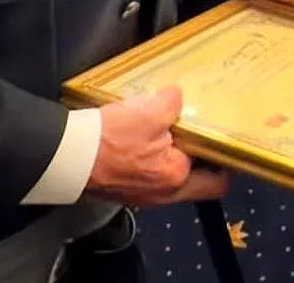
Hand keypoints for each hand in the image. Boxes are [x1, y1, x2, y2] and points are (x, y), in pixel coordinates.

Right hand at [86, 87, 228, 206]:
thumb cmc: (111, 140)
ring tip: (175, 122)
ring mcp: (140, 192)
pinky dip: (152, 151)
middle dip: (199, 153)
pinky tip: (147, 130)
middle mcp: (161, 194)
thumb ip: (173, 103)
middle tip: (203, 128)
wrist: (66, 157)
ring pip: (169, 170)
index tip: (227, 141)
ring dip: (173, 149)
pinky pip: (147, 169)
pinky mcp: (122, 185)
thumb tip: (176, 98)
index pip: (216, 182)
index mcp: (176, 179)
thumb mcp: (150, 112)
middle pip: (194, 176)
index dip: (225, 162)